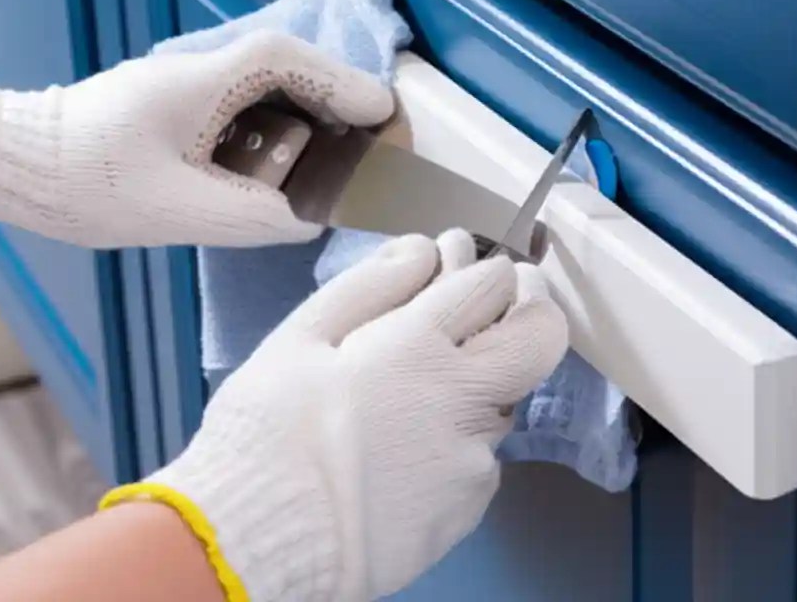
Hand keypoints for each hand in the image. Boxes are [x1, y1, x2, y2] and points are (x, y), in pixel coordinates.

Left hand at [0, 30, 392, 247]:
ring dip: (301, 118)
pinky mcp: (169, 112)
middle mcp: (193, 76)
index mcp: (197, 85)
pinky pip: (235, 111)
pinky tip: (278, 170)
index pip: (285, 62)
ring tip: (334, 159)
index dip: (340, 82)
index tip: (379, 111)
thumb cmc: (83, 183)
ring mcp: (180, 92)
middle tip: (368, 139)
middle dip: (330, 100)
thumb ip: (251, 217)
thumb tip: (305, 221)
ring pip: (259, 91)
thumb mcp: (174, 211)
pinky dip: (268, 132)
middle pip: (281, 70)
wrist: (12, 167)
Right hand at [136, 230, 567, 599]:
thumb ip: (368, 287)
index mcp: (416, 345)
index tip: (472, 264)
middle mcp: (460, 399)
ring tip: (410, 401)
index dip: (486, 267)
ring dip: (475, 388)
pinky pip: (475, 461)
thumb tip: (420, 251)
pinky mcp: (466, 509)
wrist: (257, 545)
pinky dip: (451, 447)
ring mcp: (471, 458)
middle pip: (539, 339)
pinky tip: (399, 457)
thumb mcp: (297, 340)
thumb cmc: (264, 437)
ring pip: (499, 404)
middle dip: (532, 309)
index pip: (491, 285)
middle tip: (510, 300)